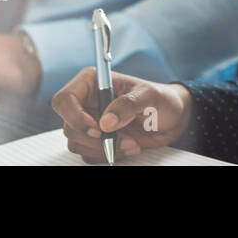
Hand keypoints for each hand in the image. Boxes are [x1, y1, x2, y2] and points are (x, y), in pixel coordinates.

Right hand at [53, 67, 192, 161]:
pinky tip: (129, 147)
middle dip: (96, 139)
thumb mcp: (150, 96)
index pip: (65, 99)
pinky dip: (108, 155)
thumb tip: (105, 122)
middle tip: (125, 139)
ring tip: (132, 143)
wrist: (172, 118)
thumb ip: (128, 105)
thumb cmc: (161, 99)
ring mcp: (90, 122)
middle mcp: (86, 102)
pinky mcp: (96, 139)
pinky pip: (89, 154)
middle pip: (69, 126)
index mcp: (93, 82)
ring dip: (104, 149)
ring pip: (77, 143)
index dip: (75, 117)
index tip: (98, 129)